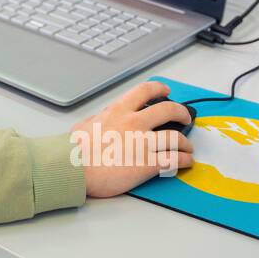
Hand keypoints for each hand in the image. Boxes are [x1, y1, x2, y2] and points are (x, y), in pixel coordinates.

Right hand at [70, 81, 194, 197]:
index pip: (144, 91)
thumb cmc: (74, 150)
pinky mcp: (147, 164)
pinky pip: (174, 160)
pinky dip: (185, 160)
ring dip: (186, 142)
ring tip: (188, 147)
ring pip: (176, 137)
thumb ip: (98, 119)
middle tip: (185, 118)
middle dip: (182, 113)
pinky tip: (186, 161)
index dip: (159, 89)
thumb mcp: (85, 125)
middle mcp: (133, 123)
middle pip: (168, 110)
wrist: (71, 168)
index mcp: (118, 112)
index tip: (165, 91)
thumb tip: (102, 119)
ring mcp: (142, 143)